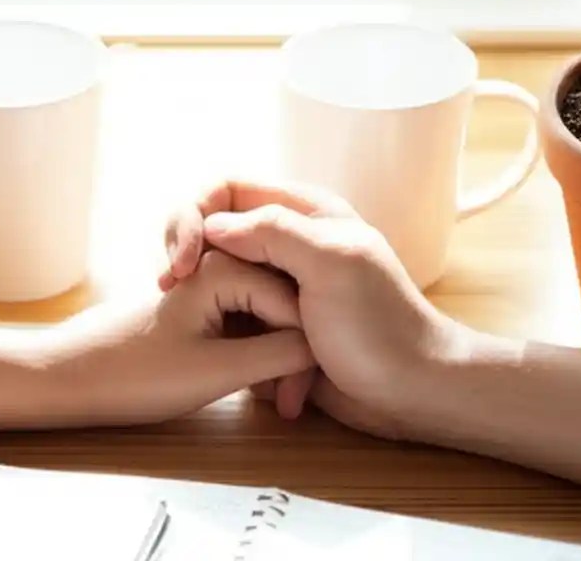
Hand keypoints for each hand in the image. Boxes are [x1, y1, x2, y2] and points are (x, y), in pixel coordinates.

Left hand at [16, 251, 312, 427]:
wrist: (67, 381)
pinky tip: (252, 386)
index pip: (296, 306)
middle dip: (292, 355)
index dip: (304, 355)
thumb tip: (319, 348)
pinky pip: (245, 322)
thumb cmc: (133, 376)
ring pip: (267, 316)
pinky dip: (254, 353)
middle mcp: (218, 263)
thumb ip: (279, 355)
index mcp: (224, 266)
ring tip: (273, 400)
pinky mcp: (198, 305)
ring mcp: (207, 284)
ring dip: (274, 357)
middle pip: (284, 306)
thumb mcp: (218, 371)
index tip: (293, 400)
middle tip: (286, 404)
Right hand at [160, 181, 474, 442]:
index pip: (228, 189)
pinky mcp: (280, 324)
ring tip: (191, 325)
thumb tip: (213, 224)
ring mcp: (285, 285)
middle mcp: (293, 241)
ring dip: (205, 300)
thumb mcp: (330, 264)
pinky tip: (221, 352)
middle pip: (218, 229)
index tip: (182, 261)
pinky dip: (226, 333)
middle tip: (168, 288)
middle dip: (190, 255)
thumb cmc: (379, 327)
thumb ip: (273, 231)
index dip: (195, 215)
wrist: (412, 391)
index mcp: (307, 212)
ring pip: (222, 276)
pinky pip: (236, 316)